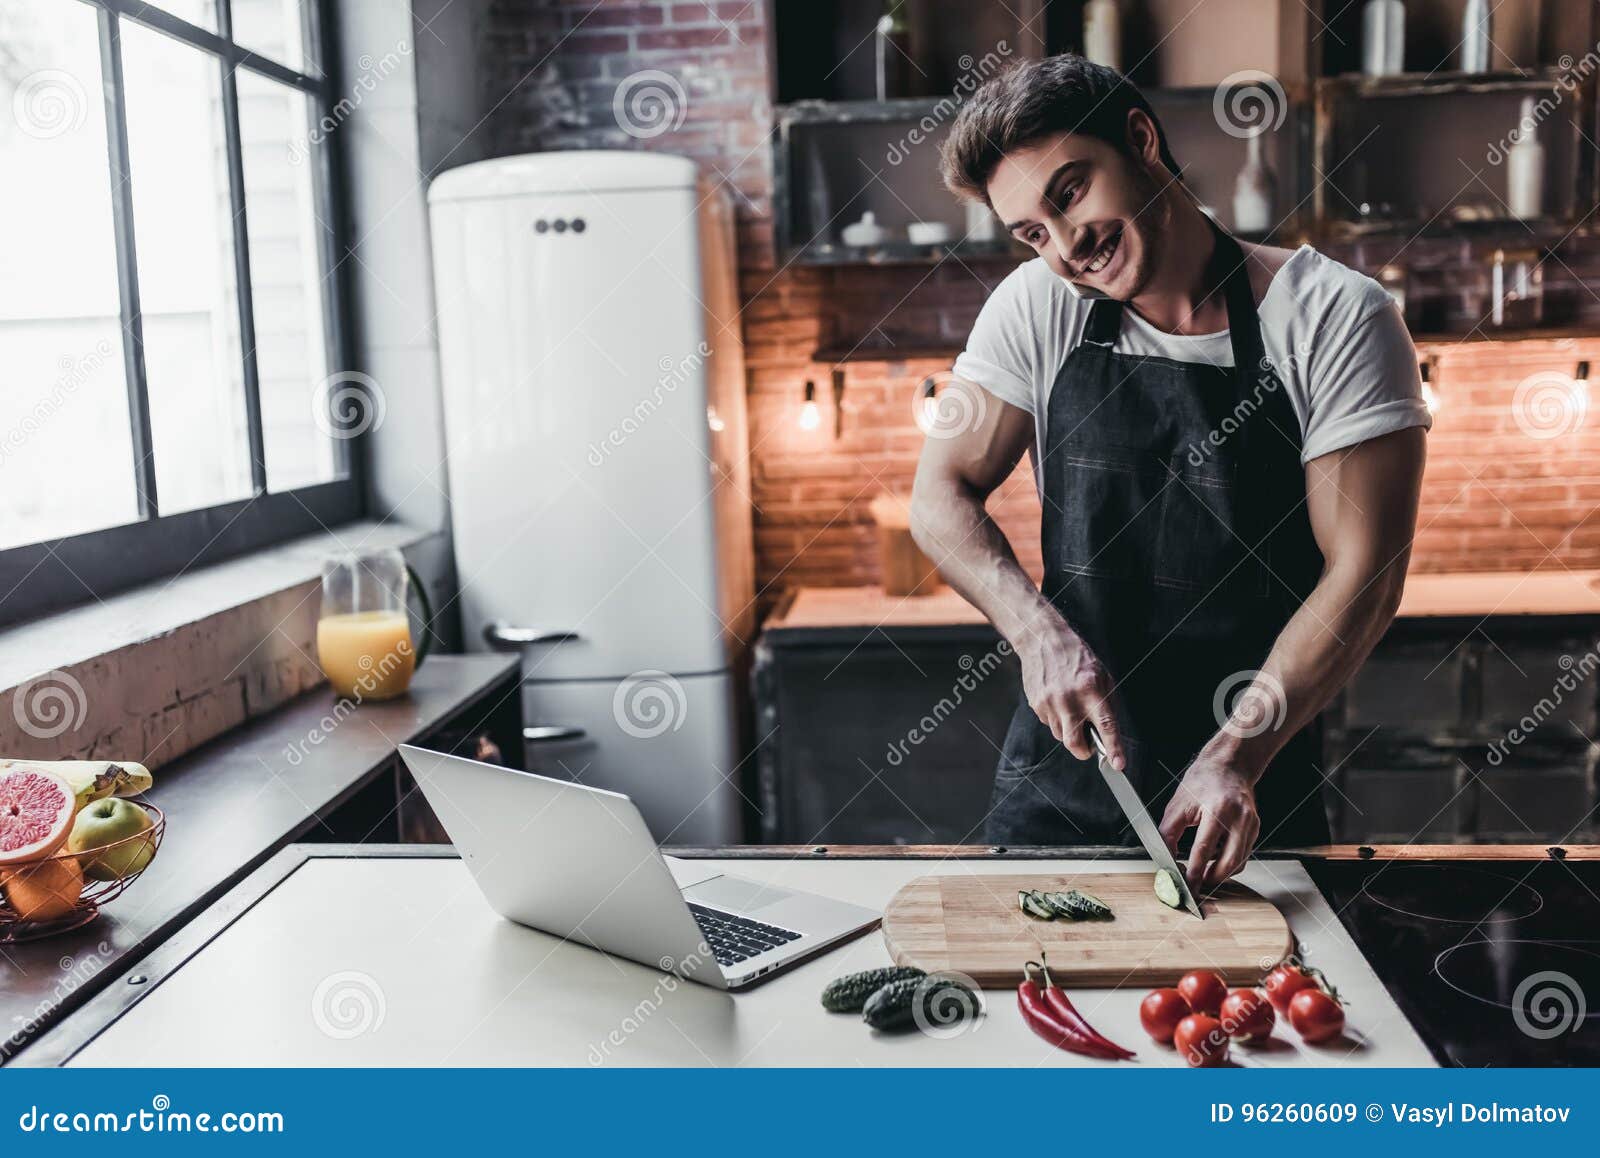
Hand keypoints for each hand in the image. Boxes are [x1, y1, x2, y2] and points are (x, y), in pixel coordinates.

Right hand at [1013, 617, 1124, 769]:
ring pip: (1061, 735)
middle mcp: (1069, 699)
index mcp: (1090, 690)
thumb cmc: (1077, 657)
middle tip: (1089, 748)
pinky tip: (1058, 701)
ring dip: (1070, 731)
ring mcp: (1050, 703)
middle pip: (1075, 743)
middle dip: (1084, 751)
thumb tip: (1107, 732)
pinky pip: (1049, 723)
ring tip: (1072, 710)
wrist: (1043, 640)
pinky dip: (1057, 719)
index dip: (1113, 748)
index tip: (1118, 764)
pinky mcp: (1036, 704)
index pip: (1105, 725)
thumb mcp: (1102, 676)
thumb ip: (1106, 704)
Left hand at [1158, 752, 1260, 890]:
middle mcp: (1239, 818)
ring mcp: (1251, 823)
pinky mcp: (1255, 828)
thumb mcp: (1178, 805)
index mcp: (1217, 810)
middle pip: (1229, 862)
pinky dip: (1230, 862)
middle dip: (1212, 879)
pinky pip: (1244, 854)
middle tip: (1197, 885)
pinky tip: (1215, 859)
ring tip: (1204, 873)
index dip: (1195, 871)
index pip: (1204, 849)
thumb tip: (1166, 858)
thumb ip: (1169, 833)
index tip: (1188, 886)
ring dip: (1222, 873)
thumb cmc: (1202, 782)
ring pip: (1240, 862)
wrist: (1228, 765)